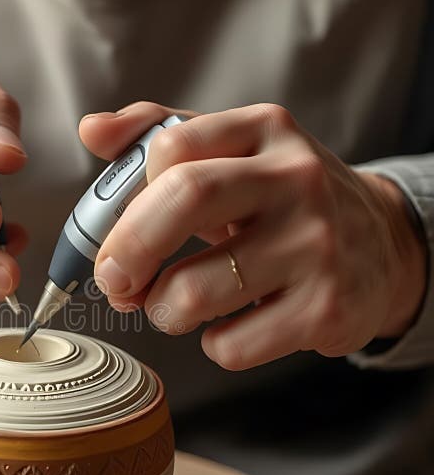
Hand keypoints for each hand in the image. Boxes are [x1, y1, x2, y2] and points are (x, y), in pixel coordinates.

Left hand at [81, 102, 426, 369]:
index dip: (126, 198)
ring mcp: (316, 244)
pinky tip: (230, 324)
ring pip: (195, 290)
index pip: (171, 148)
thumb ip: (159, 135)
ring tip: (172, 306)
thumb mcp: (233, 152)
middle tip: (115, 282)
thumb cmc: (283, 201)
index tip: (114, 233)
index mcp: (264, 130)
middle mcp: (297, 178)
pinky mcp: (327, 309)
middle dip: (129, 251)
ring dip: (163, 311)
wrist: (382, 246)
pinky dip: (212, 344)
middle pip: (185, 199)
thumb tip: (92, 130)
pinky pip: (230, 344)